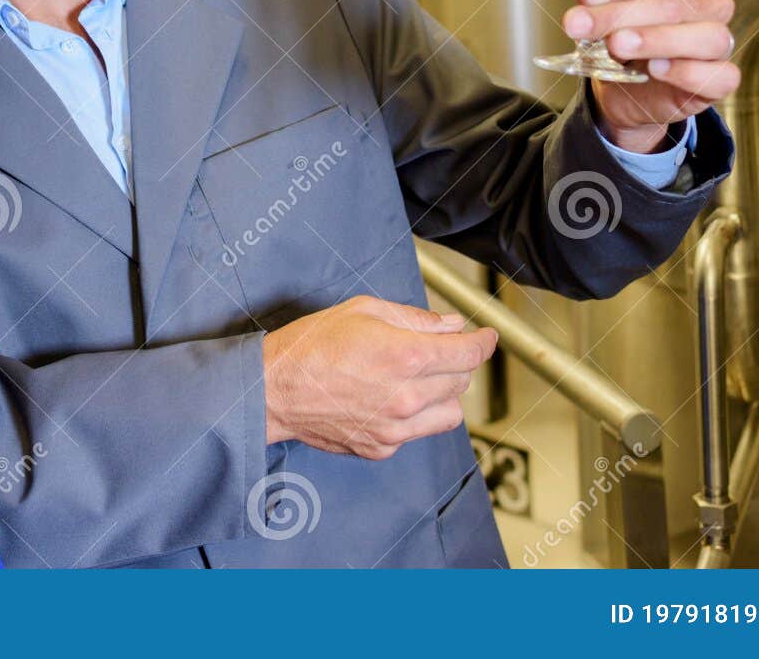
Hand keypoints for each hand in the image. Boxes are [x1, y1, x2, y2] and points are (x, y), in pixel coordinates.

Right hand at [262, 295, 497, 457]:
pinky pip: (418, 432)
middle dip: (458, 362)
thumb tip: (448, 325)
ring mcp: (396, 428)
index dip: (483, 343)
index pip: (468, 354)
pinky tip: (390, 399)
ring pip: (450, 414)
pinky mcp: (383, 447)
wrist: (272, 390)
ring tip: (419, 379)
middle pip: (462, 382)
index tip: (486, 337)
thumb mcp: (363, 312)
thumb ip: (414, 319)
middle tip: (438, 349)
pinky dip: (415, 416)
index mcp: (406, 357)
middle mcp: (408, 397)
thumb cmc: (310, 346)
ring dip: (444, 394)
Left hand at [561, 0, 740, 152]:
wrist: (626, 88)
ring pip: (706, 37)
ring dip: (656, 40)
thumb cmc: (623, 36)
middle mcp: (711, 4)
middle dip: (623, 13)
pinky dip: (688, 72)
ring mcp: (720, 43)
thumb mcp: (602, 10)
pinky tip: (656, 69)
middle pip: (677, 4)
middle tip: (582, 24)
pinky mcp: (722, 80)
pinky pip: (721, 76)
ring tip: (616, 44)